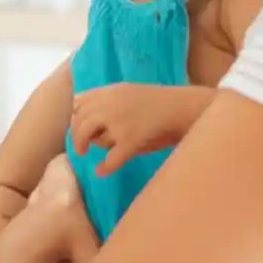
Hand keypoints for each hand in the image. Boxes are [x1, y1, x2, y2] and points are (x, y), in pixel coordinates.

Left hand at [70, 83, 209, 174]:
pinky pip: (111, 158)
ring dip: (96, 148)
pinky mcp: (131, 140)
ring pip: (95, 140)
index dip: (76, 118)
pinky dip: (105, 167)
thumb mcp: (128, 91)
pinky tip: (101, 171)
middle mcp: (109, 105)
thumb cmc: (160, 102)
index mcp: (109, 92)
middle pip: (80, 124)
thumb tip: (79, 111)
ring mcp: (119, 122)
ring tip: (98, 154)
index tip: (78, 127)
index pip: (78, 105)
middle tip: (80, 150)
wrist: (185, 108)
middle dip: (78, 138)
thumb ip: (106, 100)